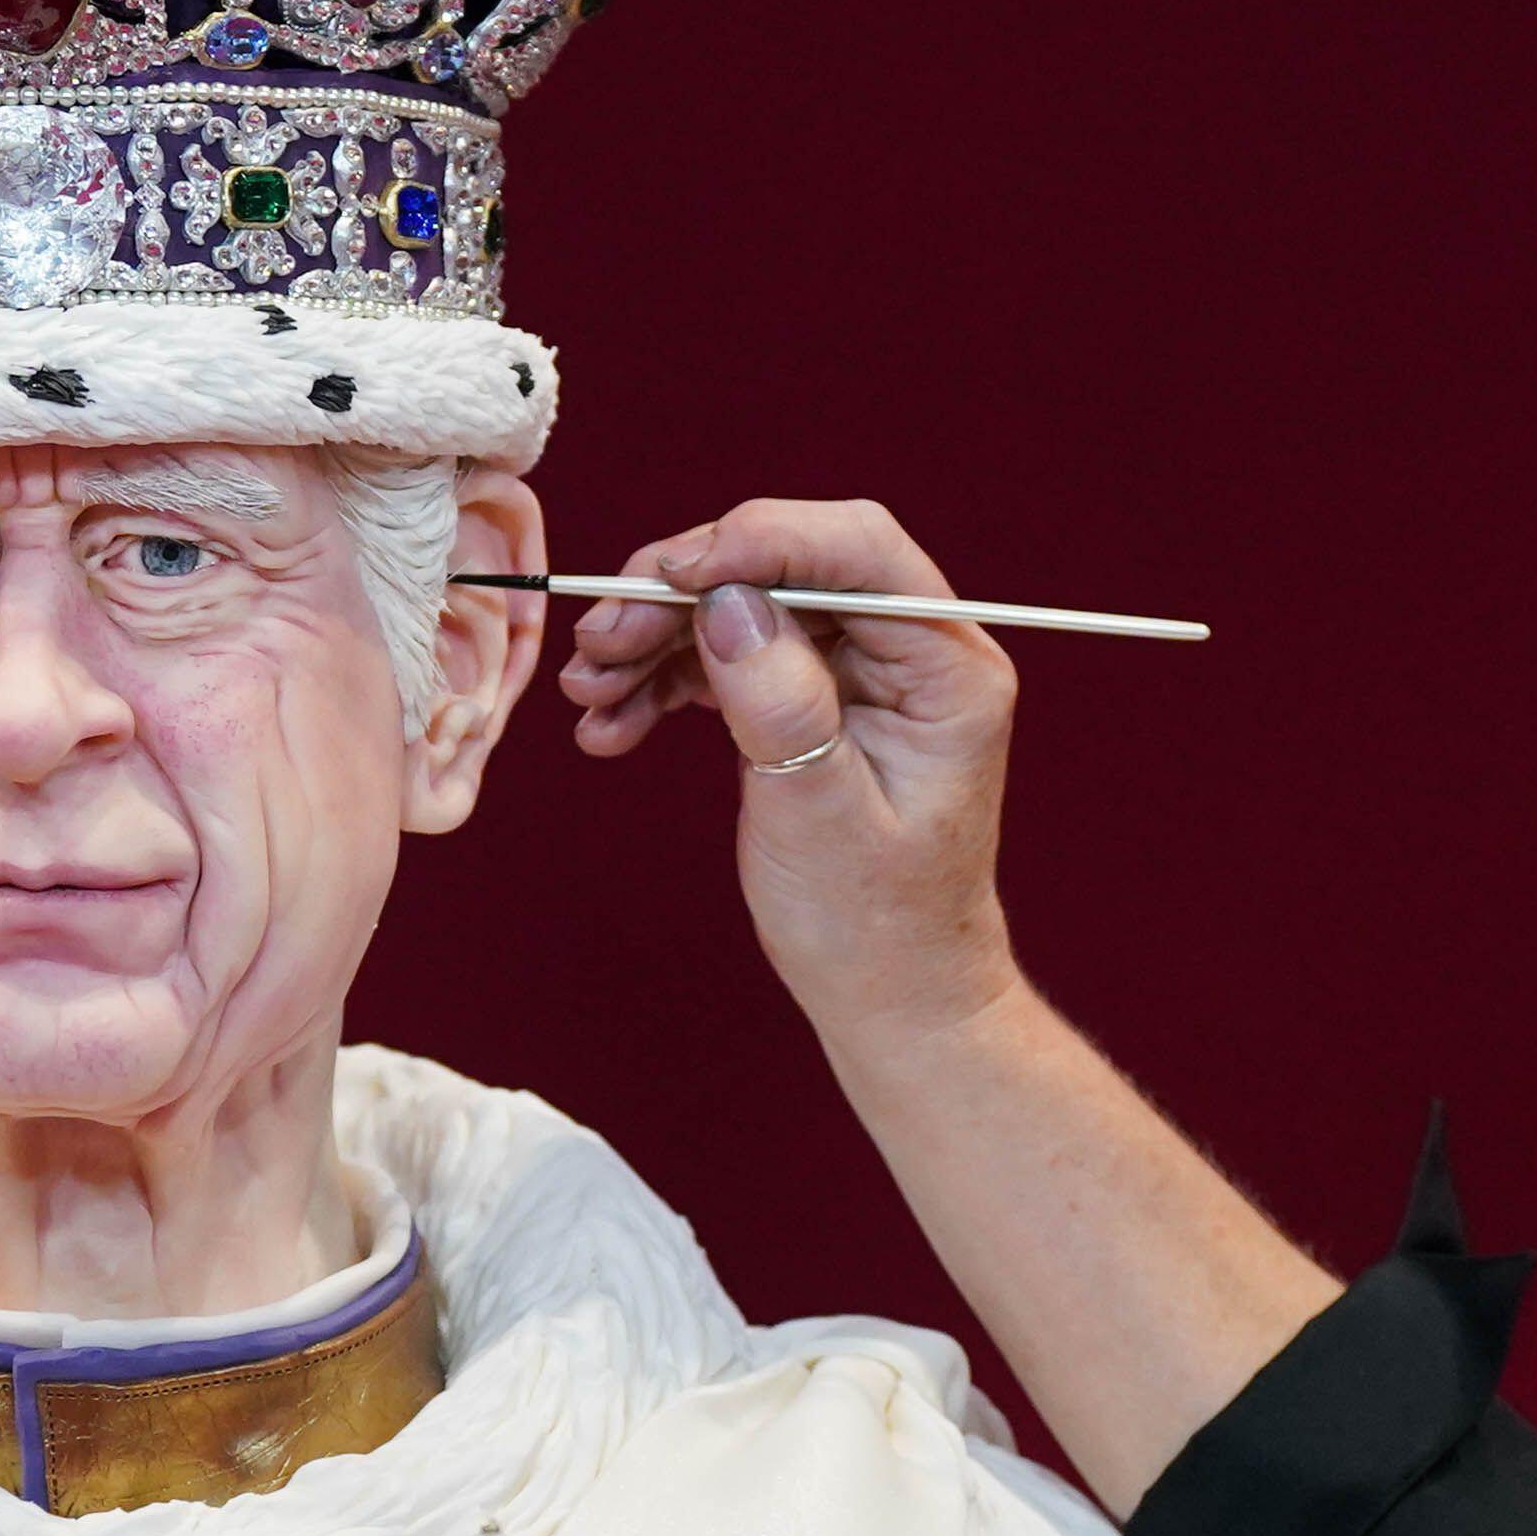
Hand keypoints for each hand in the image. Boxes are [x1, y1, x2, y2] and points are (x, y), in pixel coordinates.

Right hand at [553, 498, 1019, 1062]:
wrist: (889, 994)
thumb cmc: (876, 926)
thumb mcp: (823, 819)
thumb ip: (782, 704)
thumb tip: (729, 601)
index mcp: (948, 669)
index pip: (858, 551)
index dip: (757, 542)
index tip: (666, 576)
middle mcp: (911, 651)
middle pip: (788, 564)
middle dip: (683, 592)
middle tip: (599, 637)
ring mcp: (859, 671)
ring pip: (746, 604)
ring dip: (656, 636)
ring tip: (588, 692)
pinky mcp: (811, 695)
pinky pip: (731, 654)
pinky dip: (664, 678)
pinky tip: (613, 721)